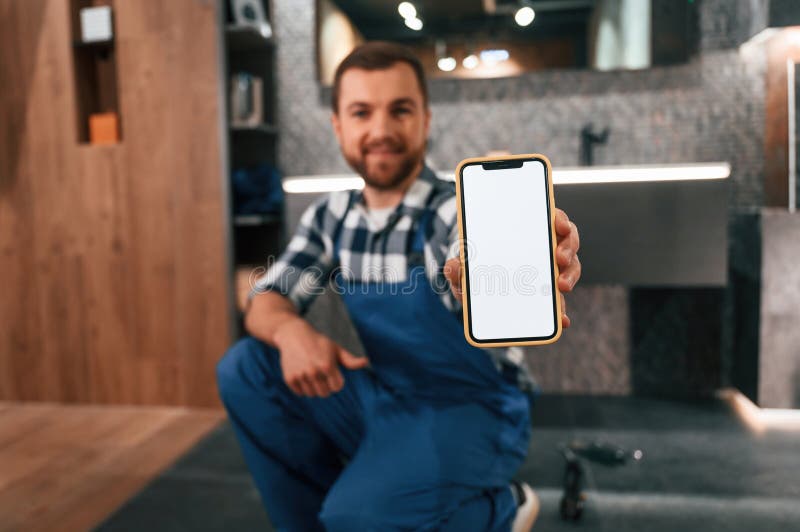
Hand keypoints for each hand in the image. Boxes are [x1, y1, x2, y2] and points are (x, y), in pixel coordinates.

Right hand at [273, 318, 368, 396]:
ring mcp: (300, 375)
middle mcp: (313, 371)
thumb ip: (350, 360)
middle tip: (321, 373)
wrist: (293, 335)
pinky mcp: (289, 378)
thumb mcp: (336, 349)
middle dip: (325, 386)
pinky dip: (302, 387)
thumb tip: (366, 362)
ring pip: (311, 394)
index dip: (336, 381)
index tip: (332, 372)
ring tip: (311, 373)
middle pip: (324, 393)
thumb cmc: (318, 342)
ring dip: (313, 387)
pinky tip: (302, 374)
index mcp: (327, 365)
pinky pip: (300, 393)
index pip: (336, 387)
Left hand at [443, 207, 580, 328]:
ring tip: (561, 285)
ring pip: (570, 268)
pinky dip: (561, 311)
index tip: (559, 225)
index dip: (559, 220)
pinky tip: (562, 320)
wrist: (478, 296)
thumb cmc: (475, 272)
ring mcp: (550, 272)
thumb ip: (458, 269)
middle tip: (559, 257)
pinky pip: (560, 302)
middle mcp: (544, 249)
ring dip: (570, 276)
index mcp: (527, 233)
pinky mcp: (549, 297)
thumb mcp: (464, 270)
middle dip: (567, 248)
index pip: (550, 219)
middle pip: (566, 242)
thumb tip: (452, 267)